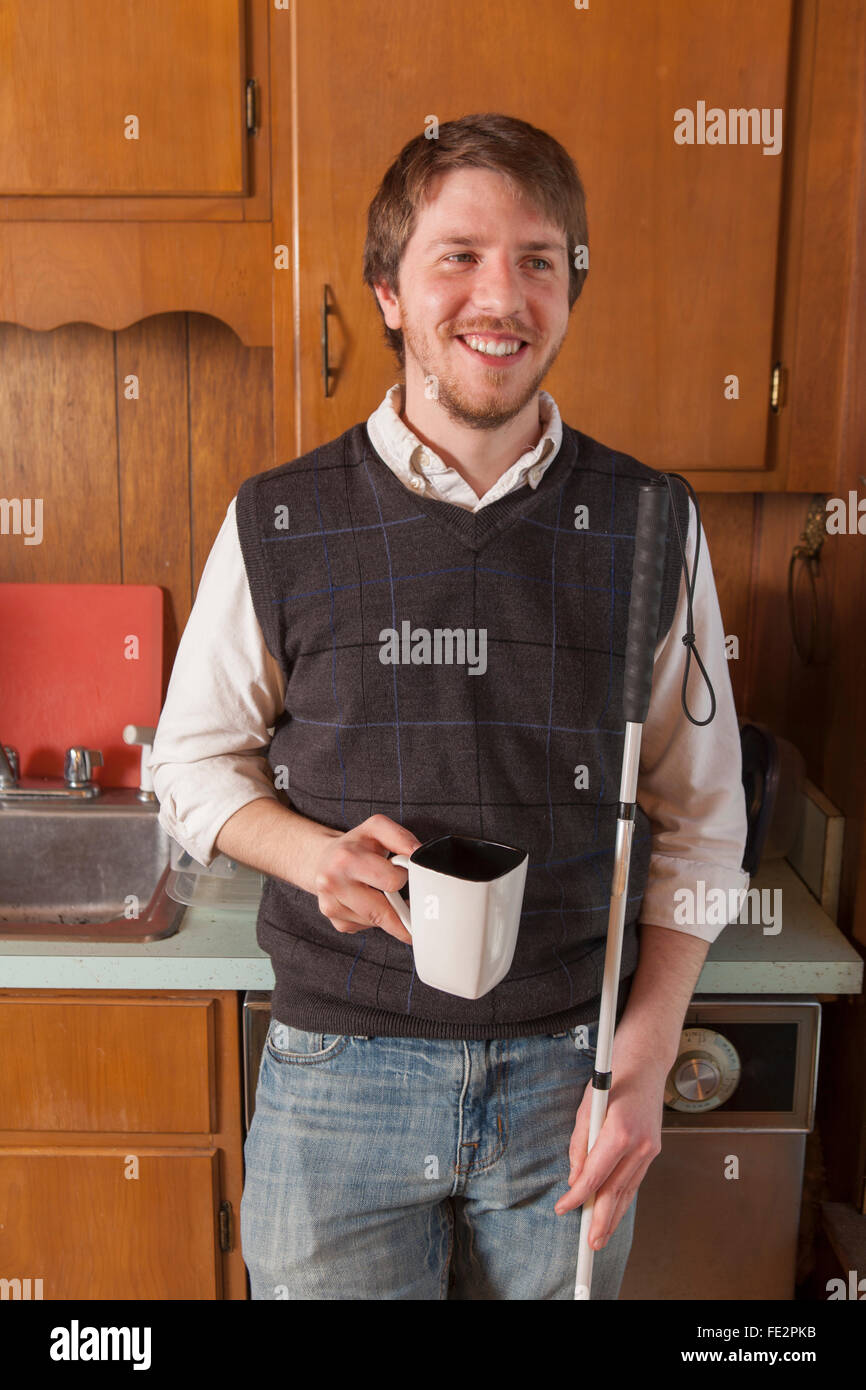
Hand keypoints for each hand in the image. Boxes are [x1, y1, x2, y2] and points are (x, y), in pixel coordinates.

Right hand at [311, 813, 421, 944]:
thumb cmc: (354, 845)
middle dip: (400, 907)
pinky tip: (369, 901)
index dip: (402, 876)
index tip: (401, 872)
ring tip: (380, 892)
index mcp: (346, 859)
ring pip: (378, 923)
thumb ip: (401, 838)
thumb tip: (420, 855)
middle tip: (403, 896)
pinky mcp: (337, 922)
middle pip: (384, 914)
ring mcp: (332, 907)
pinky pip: (369, 928)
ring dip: (387, 912)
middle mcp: (334, 885)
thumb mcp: (377, 828)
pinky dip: (375, 918)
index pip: (391, 882)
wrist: (322, 858)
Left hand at [554, 1043, 666, 1250]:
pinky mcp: (654, 1148)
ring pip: (629, 1190)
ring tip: (602, 1237)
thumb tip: (575, 1176)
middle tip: (590, 1242)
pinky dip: (624, 1197)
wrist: (647, 1061)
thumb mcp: (586, 1107)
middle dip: (601, 1220)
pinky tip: (615, 1211)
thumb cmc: (614, 1076)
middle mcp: (640, 1144)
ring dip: (614, 1215)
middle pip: (616, 1191)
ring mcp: (651, 1148)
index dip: (578, 1196)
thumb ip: (579, 1144)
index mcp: (620, 1132)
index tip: (563, 1208)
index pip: (595, 1175)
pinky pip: (636, 1179)